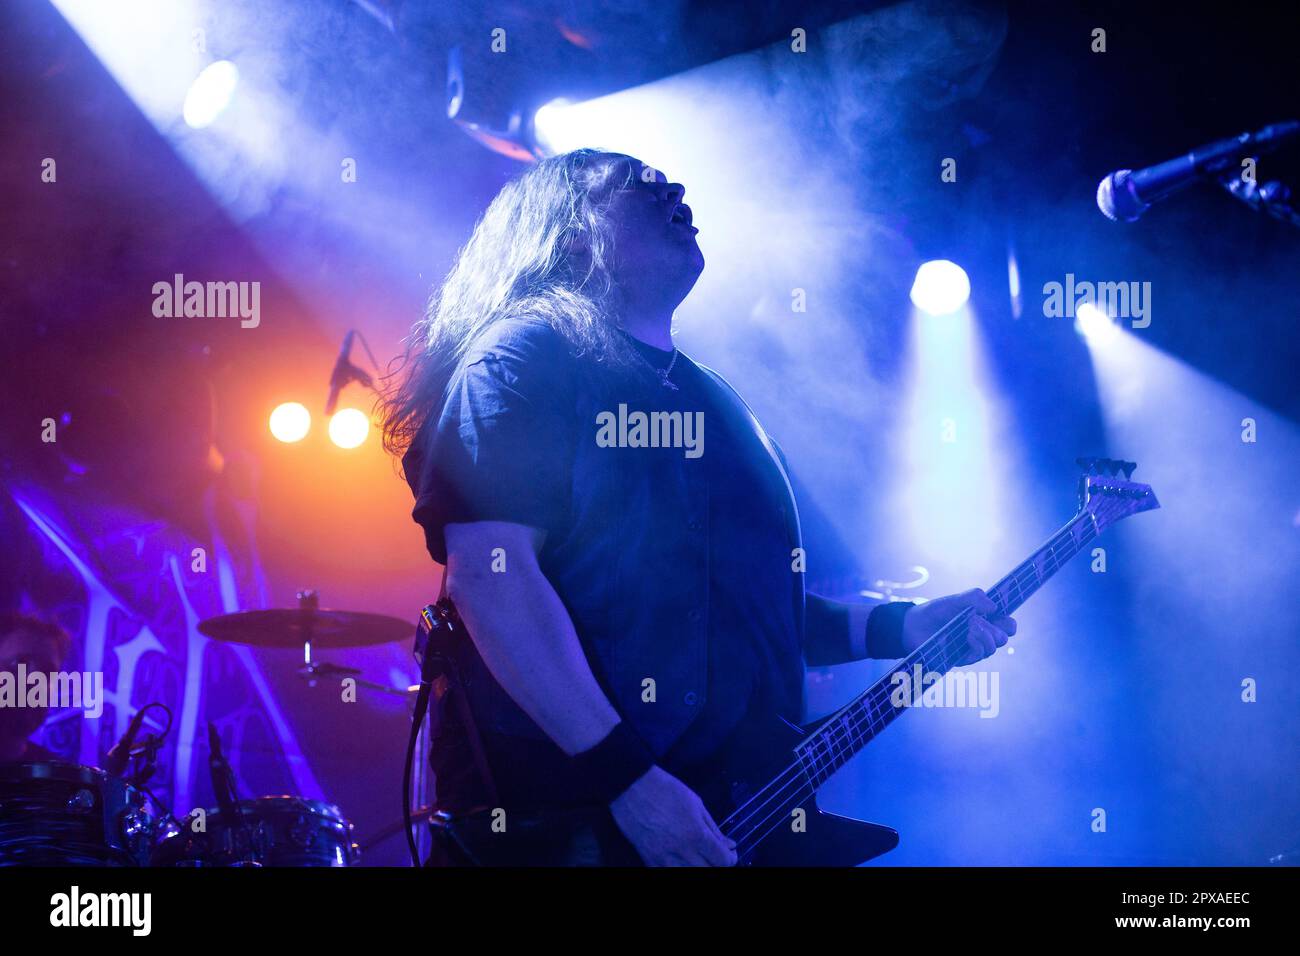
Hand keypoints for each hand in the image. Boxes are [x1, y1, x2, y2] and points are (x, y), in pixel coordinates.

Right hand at [610, 765, 737, 865]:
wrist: (631, 787)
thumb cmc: (666, 790)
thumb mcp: (696, 804)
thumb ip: (714, 829)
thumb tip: (730, 845)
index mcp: (696, 835)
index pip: (723, 860)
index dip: (731, 858)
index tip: (730, 851)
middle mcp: (681, 851)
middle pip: (709, 871)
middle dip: (716, 864)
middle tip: (715, 854)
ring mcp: (663, 858)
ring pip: (689, 874)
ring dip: (698, 867)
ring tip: (698, 857)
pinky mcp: (648, 860)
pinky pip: (668, 873)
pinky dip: (678, 867)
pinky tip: (681, 859)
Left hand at [900, 588, 1015, 663]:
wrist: (913, 625)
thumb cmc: (937, 612)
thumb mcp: (956, 600)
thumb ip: (975, 597)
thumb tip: (994, 606)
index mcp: (985, 620)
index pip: (1007, 625)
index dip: (1009, 622)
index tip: (1000, 614)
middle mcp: (982, 636)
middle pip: (1004, 638)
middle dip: (996, 628)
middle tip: (975, 619)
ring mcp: (973, 648)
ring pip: (993, 647)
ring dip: (985, 634)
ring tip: (970, 625)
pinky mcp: (963, 658)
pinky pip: (979, 654)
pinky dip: (977, 643)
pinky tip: (968, 635)